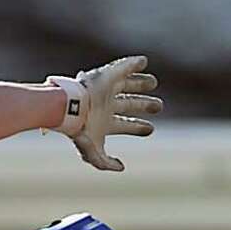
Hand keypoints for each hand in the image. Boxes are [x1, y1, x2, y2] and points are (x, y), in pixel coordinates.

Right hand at [47, 56, 161, 172]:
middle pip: (129, 104)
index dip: (138, 128)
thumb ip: (105, 164)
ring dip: (141, 83)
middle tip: (159, 107)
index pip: (125, 125)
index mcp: (104, 122)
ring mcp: (107, 89)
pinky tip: (143, 61)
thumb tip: (121, 168)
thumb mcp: (92, 153)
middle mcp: (106, 105)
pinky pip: (123, 66)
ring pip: (127, 85)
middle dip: (144, 105)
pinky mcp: (107, 74)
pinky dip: (134, 64)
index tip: (150, 129)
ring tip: (153, 82)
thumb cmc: (80, 131)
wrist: (71, 107)